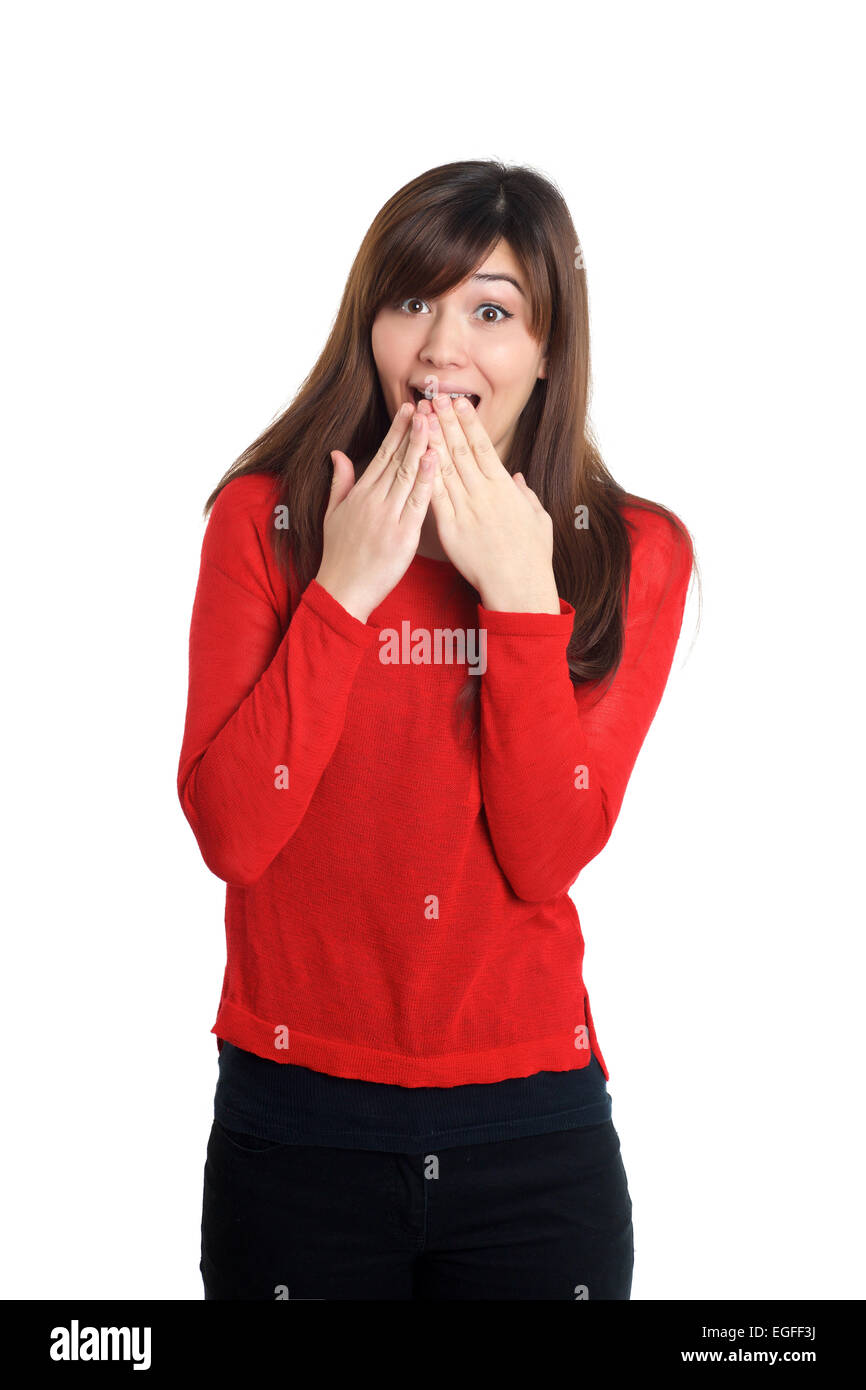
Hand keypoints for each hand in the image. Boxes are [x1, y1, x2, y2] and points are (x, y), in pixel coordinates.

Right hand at [316, 404, 434, 620]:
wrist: (342, 590)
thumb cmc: (339, 555)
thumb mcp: (332, 514)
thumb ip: (339, 482)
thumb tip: (337, 453)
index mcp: (359, 494)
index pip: (381, 455)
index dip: (397, 431)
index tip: (409, 410)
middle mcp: (373, 501)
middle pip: (396, 459)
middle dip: (412, 431)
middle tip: (427, 404)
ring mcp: (387, 517)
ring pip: (407, 475)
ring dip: (421, 447)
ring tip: (433, 422)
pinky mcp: (402, 536)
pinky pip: (417, 503)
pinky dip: (427, 480)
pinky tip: (435, 460)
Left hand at [424, 394, 559, 611]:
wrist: (518, 586)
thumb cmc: (532, 556)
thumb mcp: (538, 519)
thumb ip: (526, 496)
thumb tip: (517, 479)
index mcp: (504, 488)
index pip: (483, 447)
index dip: (469, 423)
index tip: (459, 402)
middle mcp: (484, 493)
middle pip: (461, 449)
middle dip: (446, 421)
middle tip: (433, 396)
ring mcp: (466, 509)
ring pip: (445, 467)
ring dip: (431, 439)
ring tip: (420, 417)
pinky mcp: (450, 528)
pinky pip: (434, 496)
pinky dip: (424, 474)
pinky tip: (414, 455)